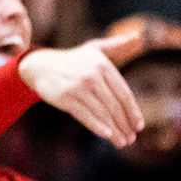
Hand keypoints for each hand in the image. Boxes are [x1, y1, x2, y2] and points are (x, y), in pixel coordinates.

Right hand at [17, 33, 143, 147]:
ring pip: (102, 113)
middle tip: (131, 138)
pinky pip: (86, 116)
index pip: (123, 93)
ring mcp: (78, 87)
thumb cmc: (73, 60)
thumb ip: (118, 45)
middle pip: (114, 106)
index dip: (133, 111)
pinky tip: (107, 135)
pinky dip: (98, 127)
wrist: (40, 65)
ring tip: (121, 141)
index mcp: (102, 65)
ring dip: (114, 130)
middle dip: (124, 124)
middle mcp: (91, 75)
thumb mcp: (95, 50)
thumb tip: (140, 38)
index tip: (139, 126)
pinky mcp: (65, 98)